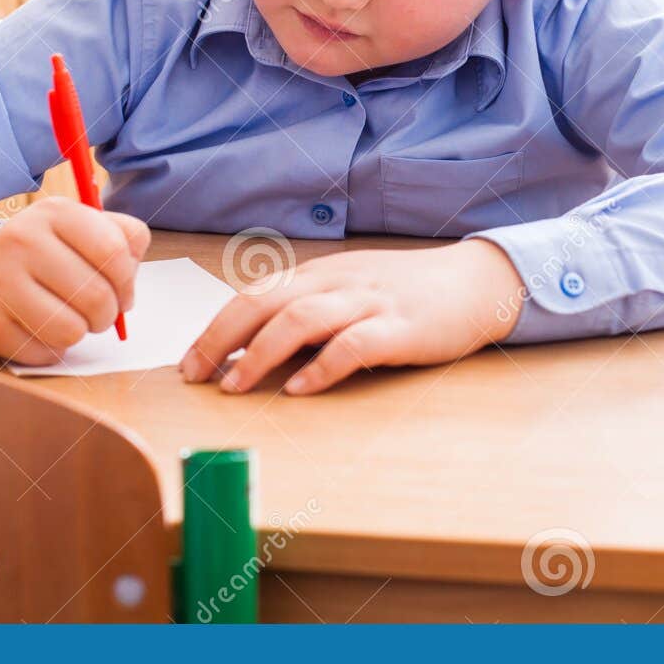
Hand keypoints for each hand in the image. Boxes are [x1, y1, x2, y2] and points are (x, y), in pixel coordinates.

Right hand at [0, 197, 150, 364]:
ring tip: (71, 318)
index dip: (128, 280)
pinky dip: (54, 348)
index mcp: (55, 212)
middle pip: (97, 296)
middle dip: (108, 313)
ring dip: (82, 331)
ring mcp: (0, 283)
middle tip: (99, 312)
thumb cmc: (45, 253)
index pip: (113, 251)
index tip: (123, 291)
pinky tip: (41, 329)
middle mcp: (23, 241)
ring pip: (72, 330)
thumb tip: (133, 267)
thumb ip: (122, 237)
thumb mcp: (81, 227)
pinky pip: (46, 353)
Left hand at [181, 239, 526, 394]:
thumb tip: (249, 349)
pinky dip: (321, 368)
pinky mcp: (401, 328)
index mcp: (320, 274)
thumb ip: (307, 312)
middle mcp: (338, 282)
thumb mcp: (349, 291)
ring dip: (261, 354)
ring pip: (302, 319)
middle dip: (221, 339)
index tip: (189, 363)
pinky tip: (299, 389)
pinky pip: (354, 345)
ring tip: (235, 387)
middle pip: (266, 303)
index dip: (215, 328)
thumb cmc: (406, 293)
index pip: (254, 295)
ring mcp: (370, 303)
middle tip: (195, 376)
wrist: (475, 282)